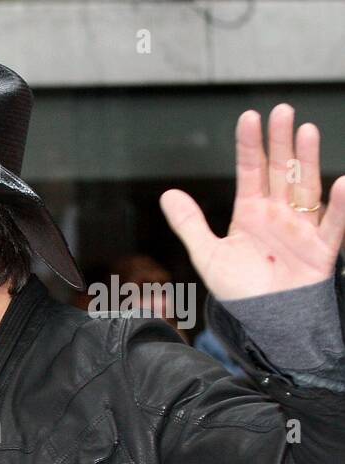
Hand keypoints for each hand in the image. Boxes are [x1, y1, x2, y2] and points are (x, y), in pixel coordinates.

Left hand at [161, 104, 344, 299]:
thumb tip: (168, 194)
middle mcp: (279, 213)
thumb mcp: (207, 255)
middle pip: (281, 170)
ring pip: (306, 187)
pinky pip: (334, 224)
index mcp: (251, 211)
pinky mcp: (321, 249)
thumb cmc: (240, 289)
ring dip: (308, 159)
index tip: (249, 118)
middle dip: (281, 142)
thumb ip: (189, 223)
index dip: (250, 146)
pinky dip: (342, 205)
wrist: (264, 321)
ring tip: (307, 131)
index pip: (251, 171)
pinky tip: (343, 182)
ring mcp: (301, 227)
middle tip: (282, 111)